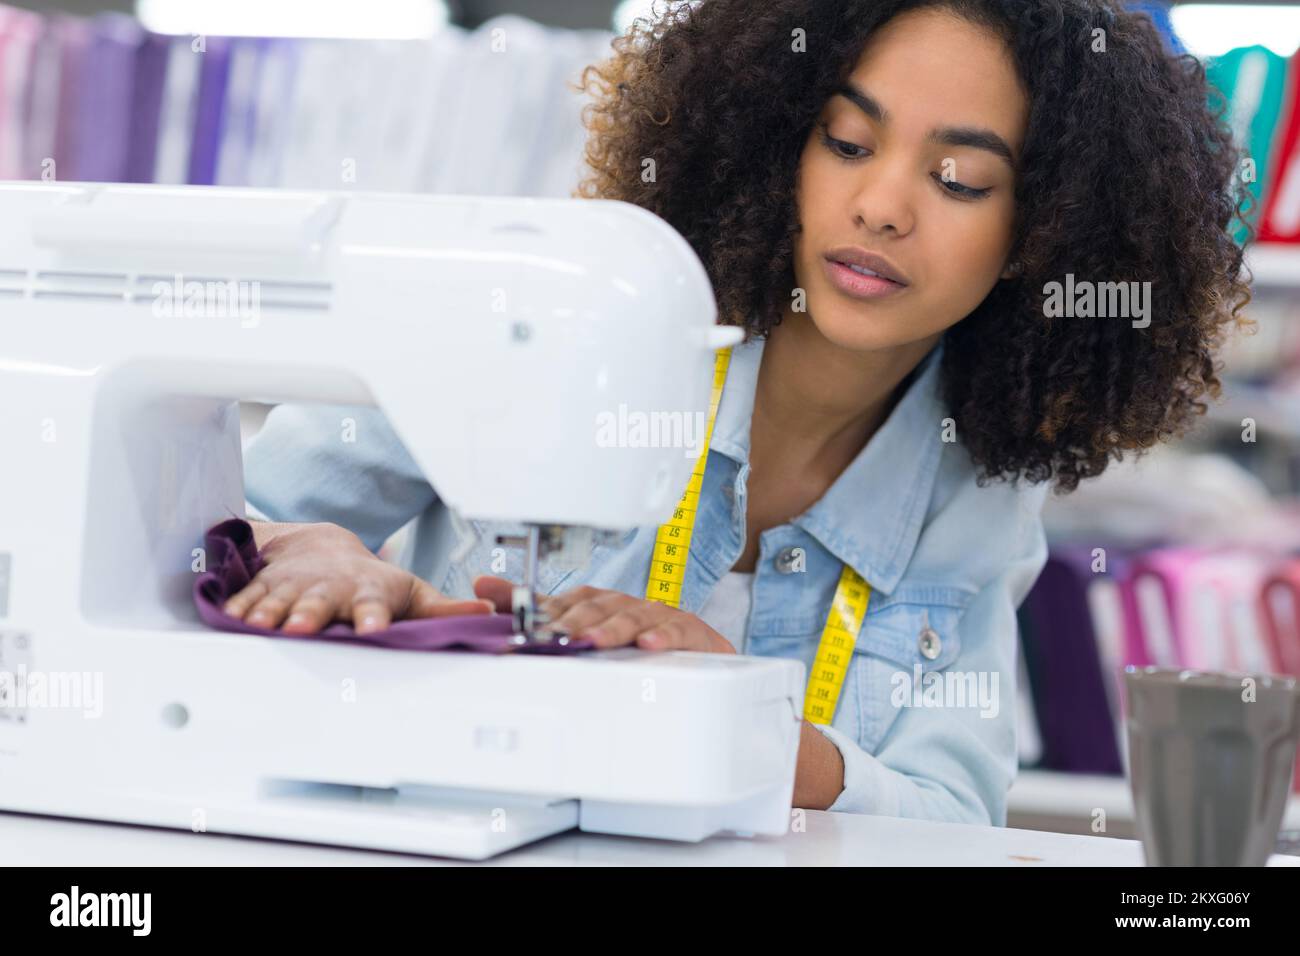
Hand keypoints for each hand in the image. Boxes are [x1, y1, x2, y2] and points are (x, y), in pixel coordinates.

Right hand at [222, 522, 494, 634]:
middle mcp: (328, 590)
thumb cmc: (369, 581)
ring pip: (279, 602)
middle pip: (319, 603)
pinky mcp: (262, 590)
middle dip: (311, 616)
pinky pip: (246, 600)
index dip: (373, 616)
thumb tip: (487, 616)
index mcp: (366, 592)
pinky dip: (236, 609)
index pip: (372, 604)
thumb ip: (443, 610)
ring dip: (271, 614)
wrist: (318, 548)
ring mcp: (293, 590)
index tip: (375, 629)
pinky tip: (228, 618)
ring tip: (264, 626)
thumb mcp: (410, 592)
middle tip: (307, 629)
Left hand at [471, 576, 736, 652]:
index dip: (543, 614)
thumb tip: (482, 584)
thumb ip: (533, 606)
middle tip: (553, 638)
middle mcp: (623, 604)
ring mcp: (655, 616)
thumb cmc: (635, 636)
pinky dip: (663, 637)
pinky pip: (675, 631)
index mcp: (596, 602)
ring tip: (594, 641)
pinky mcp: (687, 631)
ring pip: (631, 618)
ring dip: (613, 629)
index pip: (565, 603)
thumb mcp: (581, 624)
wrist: (697, 651)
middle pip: (596, 609)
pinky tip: (649, 645)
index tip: (520, 628)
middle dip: (573, 623)